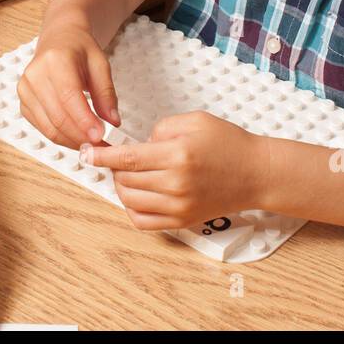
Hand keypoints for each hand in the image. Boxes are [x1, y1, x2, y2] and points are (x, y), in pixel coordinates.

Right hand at [17, 24, 119, 147]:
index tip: (101, 136)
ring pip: (49, 127)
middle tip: (101, 145)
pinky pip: (42, 128)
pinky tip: (77, 137)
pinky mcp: (24, 103)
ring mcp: (25, 90)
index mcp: (55, 60)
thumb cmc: (79, 49)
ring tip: (92, 144)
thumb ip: (107, 93)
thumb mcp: (100, 64)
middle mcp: (35, 75)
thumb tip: (113, 122)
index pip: (68, 97)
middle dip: (80, 136)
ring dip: (72, 141)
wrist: (59, 39)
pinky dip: (61, 138)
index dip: (84, 120)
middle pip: (57, 116)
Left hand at [83, 111, 268, 229]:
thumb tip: (138, 144)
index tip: (87, 154)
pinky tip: (137, 194)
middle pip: (125, 180)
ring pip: (130, 201)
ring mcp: (179, 206)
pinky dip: (132, 209)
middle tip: (117, 158)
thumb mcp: (194, 121)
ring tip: (129, 174)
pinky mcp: (182, 221)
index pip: (127, 159)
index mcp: (177, 155)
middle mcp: (176, 184)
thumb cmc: (228, 144)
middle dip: (114, 168)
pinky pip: (143, 222)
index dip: (102, 156)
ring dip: (121, 187)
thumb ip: (160, 128)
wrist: (256, 173)